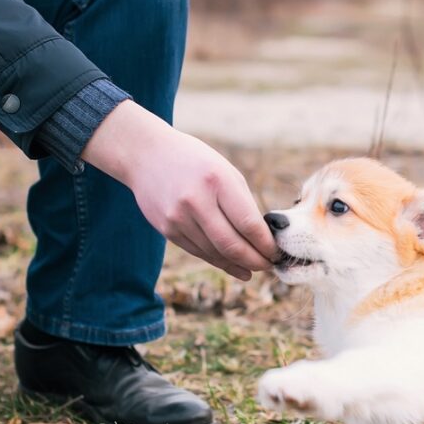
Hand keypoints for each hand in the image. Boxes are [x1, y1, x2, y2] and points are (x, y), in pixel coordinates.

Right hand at [82, 100, 275, 279]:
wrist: (146, 155)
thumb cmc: (196, 162)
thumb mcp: (225, 171)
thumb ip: (244, 203)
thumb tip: (264, 238)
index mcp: (216, 181)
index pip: (248, 224)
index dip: (266, 244)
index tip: (278, 251)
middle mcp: (195, 201)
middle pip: (232, 245)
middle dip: (255, 261)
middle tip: (270, 266)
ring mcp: (178, 217)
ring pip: (215, 253)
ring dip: (239, 265)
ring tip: (256, 268)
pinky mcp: (167, 229)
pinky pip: (199, 252)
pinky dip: (220, 262)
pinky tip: (236, 267)